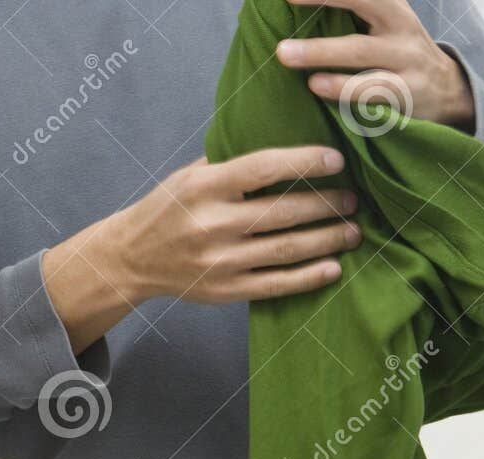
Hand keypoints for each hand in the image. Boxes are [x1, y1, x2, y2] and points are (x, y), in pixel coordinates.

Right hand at [106, 146, 361, 305]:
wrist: (131, 258)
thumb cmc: (168, 208)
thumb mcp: (191, 175)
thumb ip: (233, 163)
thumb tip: (289, 142)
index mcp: (204, 187)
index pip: (263, 168)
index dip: (305, 162)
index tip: (336, 159)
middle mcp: (212, 224)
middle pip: (283, 212)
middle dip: (326, 205)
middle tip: (353, 199)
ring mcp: (219, 261)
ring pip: (286, 249)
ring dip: (327, 240)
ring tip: (352, 231)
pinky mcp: (225, 290)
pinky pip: (275, 284)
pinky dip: (309, 277)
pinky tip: (333, 267)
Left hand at [275, 0, 476, 131]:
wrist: (448, 91)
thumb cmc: (400, 53)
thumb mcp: (387, 24)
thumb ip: (358, 12)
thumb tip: (304, 6)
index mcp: (392, 7)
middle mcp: (401, 27)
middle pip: (364, 3)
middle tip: (286, 2)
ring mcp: (405, 60)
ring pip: (362, 52)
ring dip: (321, 52)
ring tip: (286, 55)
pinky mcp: (406, 93)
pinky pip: (370, 89)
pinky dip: (341, 87)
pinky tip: (317, 86)